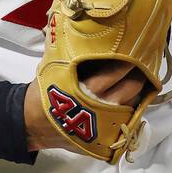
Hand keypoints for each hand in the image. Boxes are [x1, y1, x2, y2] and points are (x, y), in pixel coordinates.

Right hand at [24, 61, 144, 151]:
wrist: (31, 125)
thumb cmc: (43, 94)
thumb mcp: (53, 69)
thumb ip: (72, 55)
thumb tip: (88, 34)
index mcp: (85, 91)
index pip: (113, 73)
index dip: (126, 61)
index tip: (133, 50)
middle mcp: (99, 109)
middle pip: (129, 90)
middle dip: (138, 75)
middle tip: (140, 64)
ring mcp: (104, 127)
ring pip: (132, 105)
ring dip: (136, 92)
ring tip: (137, 80)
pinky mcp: (105, 139)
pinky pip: (127, 122)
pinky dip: (130, 110)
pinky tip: (129, 99)